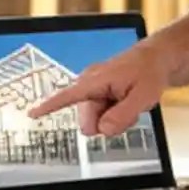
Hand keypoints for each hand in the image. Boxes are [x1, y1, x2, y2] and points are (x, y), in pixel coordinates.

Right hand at [28, 39, 168, 136]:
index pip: (67, 96)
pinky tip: (127, 104)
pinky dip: (115, 115)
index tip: (31, 114)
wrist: (157, 59)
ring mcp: (94, 90)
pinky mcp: (100, 95)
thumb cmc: (150, 72)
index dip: (48, 107)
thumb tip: (103, 130)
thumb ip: (122, 115)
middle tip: (129, 109)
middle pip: (89, 123)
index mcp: (95, 80)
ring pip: (97, 123)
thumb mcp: (143, 97)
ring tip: (130, 103)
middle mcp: (90, 84)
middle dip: (108, 124)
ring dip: (114, 120)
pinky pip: (102, 117)